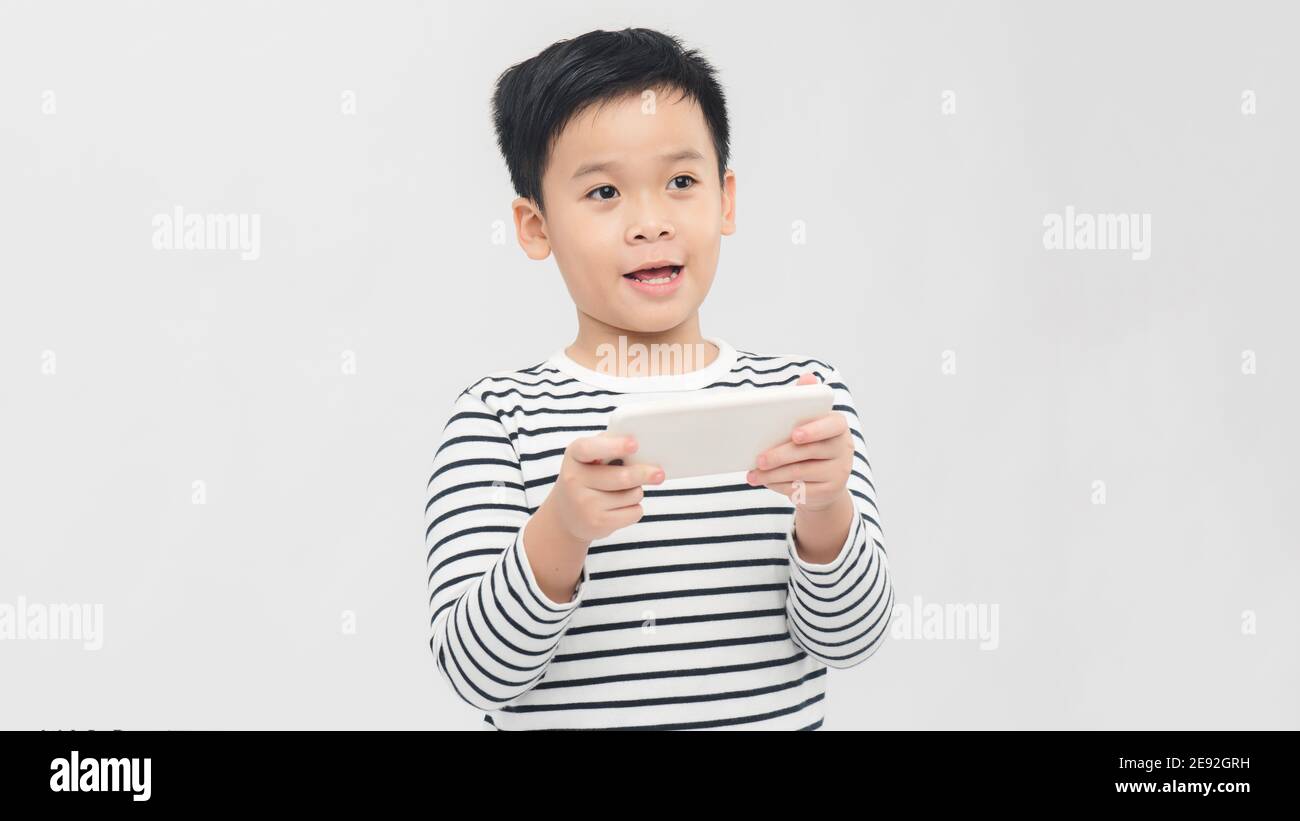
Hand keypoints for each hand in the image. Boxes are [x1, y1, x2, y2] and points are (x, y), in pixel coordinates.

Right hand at [543, 433, 665, 542]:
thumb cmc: (586, 477)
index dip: (614, 446)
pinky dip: (634, 508)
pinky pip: (634, 512)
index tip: (635, 444)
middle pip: (622, 477)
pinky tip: (620, 507)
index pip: (591, 449)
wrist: (567, 515)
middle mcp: (574, 480)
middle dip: (644, 474)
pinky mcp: (597, 523)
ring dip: (637, 492)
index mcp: (573, 455)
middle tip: (659, 473)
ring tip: (623, 492)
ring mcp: (585, 504)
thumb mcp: (589, 457)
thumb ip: (609, 445)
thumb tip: (640, 447)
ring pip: (632, 495)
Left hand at [745, 372, 852, 511]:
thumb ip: (806, 400)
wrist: (825, 480)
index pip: (832, 425)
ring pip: (802, 473)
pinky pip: (802, 489)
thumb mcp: (809, 421)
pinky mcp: (831, 490)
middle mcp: (844, 447)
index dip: (814, 430)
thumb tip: (807, 377)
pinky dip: (780, 486)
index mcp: (838, 425)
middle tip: (759, 460)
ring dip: (774, 474)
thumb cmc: (810, 443)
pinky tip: (766, 483)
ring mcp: (840, 470)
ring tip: (753, 474)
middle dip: (780, 456)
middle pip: (809, 451)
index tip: (795, 435)